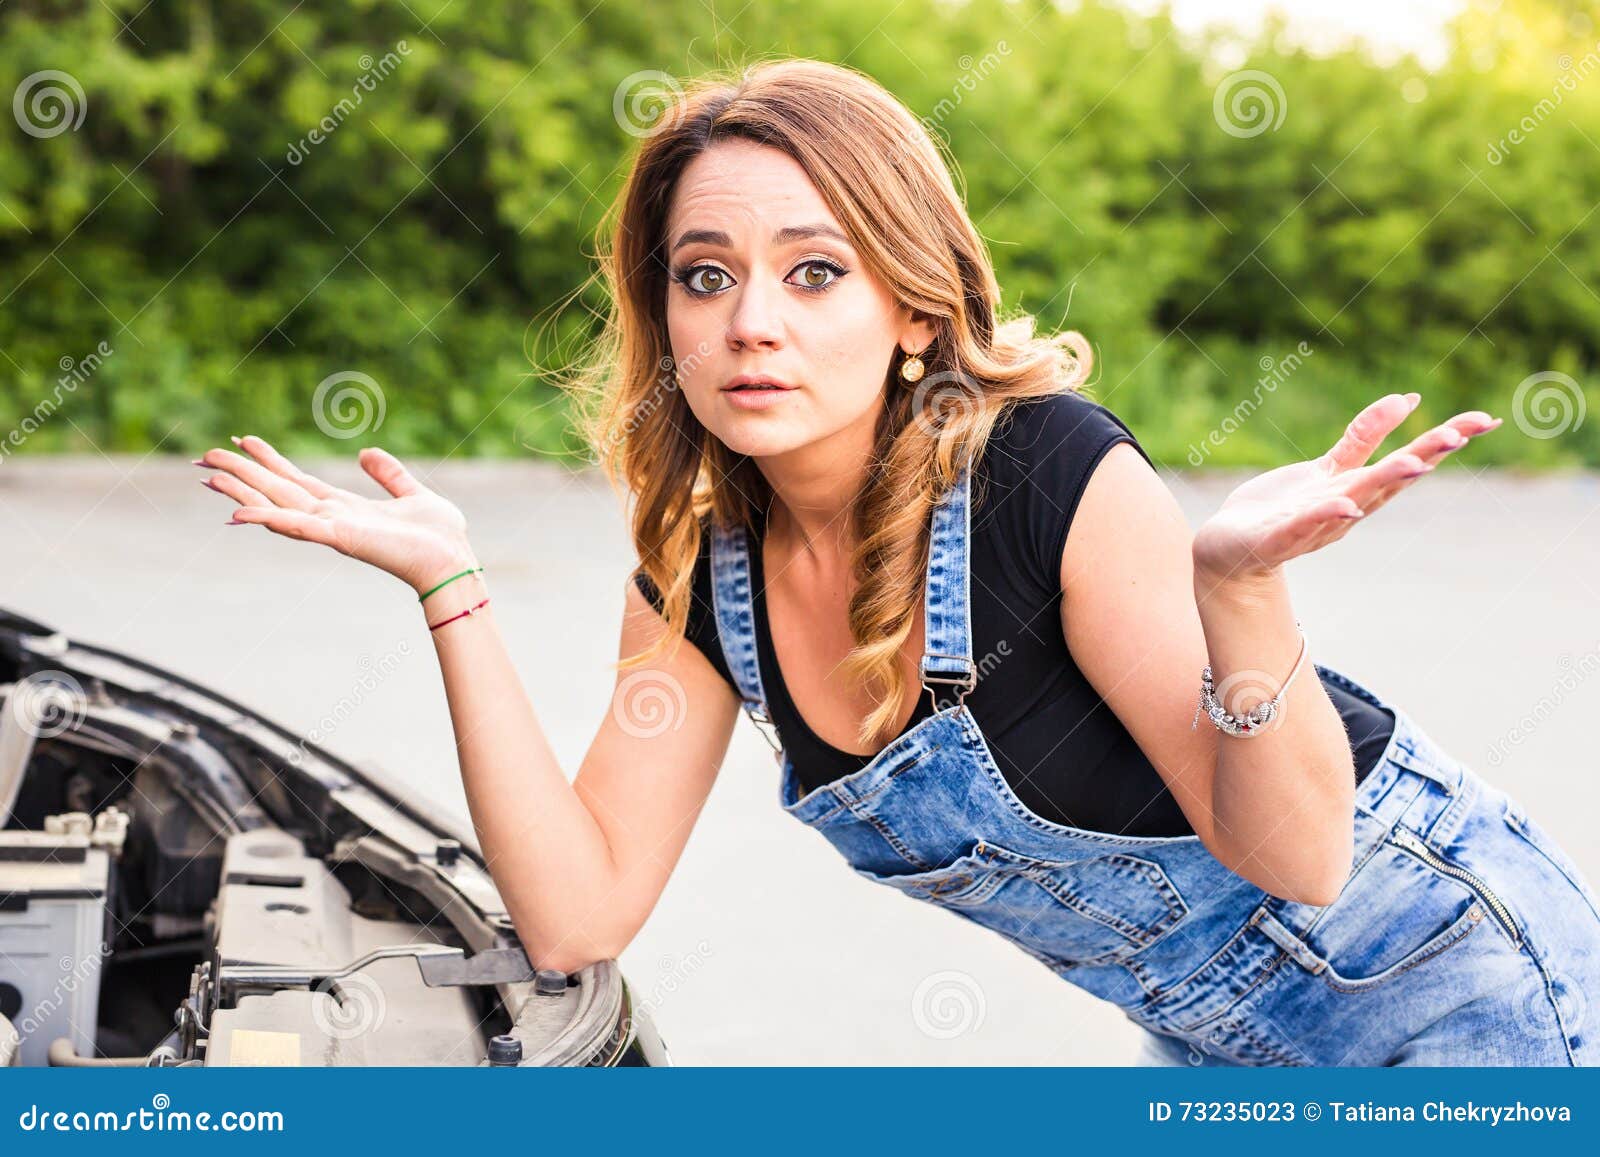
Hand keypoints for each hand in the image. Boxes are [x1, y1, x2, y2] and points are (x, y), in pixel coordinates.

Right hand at [196, 435, 477, 595]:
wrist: (453, 561)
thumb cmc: (439, 537)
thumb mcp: (412, 492)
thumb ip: (389, 474)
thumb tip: (366, 453)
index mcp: (346, 508)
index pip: (297, 481)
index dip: (270, 461)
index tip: (242, 442)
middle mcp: (332, 519)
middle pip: (277, 492)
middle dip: (243, 474)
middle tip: (206, 455)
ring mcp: (333, 530)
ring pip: (277, 506)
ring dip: (244, 492)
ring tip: (211, 475)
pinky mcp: (342, 539)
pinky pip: (299, 527)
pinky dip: (270, 520)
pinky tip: (240, 513)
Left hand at [1192, 392, 1500, 584]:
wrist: (1230, 550)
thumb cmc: (1282, 509)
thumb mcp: (1326, 468)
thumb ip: (1363, 437)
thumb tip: (1409, 398)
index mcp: (1358, 491)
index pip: (1408, 463)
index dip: (1444, 441)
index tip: (1483, 420)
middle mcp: (1344, 510)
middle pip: (1387, 482)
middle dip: (1422, 458)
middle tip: (1458, 435)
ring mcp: (1312, 526)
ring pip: (1352, 502)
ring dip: (1383, 483)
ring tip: (1414, 462)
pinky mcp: (1275, 540)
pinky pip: (1302, 526)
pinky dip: (1324, 516)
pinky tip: (1344, 503)